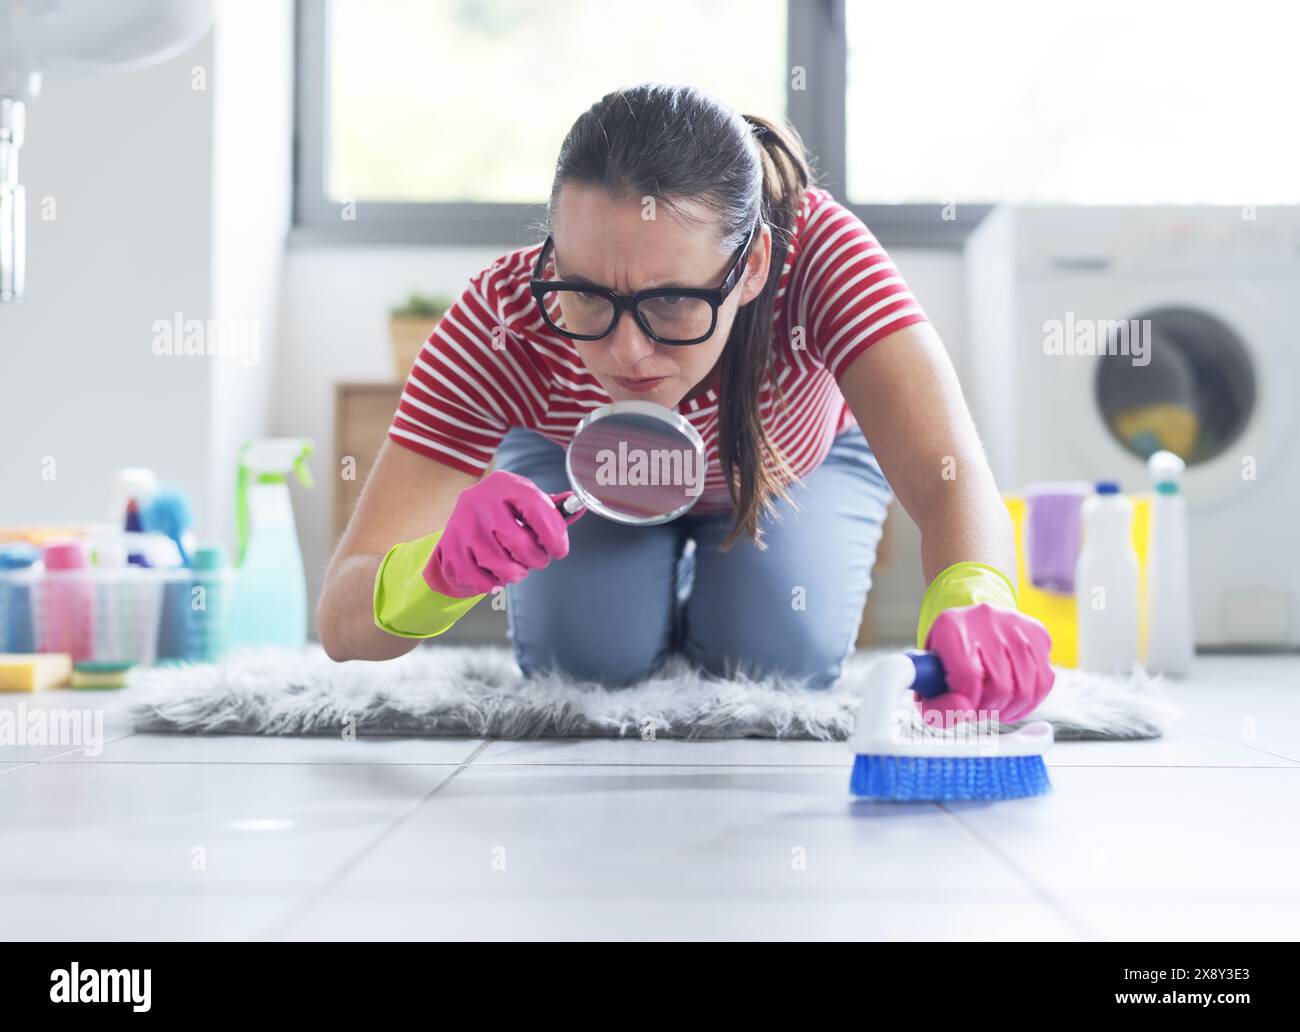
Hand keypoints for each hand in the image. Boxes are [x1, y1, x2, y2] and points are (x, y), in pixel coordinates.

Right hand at [422, 470, 583, 597]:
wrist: (461, 518)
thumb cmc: (504, 510)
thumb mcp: (525, 500)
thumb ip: (553, 508)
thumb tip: (578, 505)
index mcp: (505, 484)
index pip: (539, 511)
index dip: (556, 537)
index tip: (559, 550)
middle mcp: (480, 501)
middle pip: (523, 545)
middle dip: (537, 560)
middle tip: (535, 558)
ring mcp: (463, 526)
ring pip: (504, 568)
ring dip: (517, 574)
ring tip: (516, 566)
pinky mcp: (451, 550)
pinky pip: (483, 582)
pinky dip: (494, 584)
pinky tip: (494, 571)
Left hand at [920, 602, 1054, 724]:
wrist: (969, 626)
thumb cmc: (947, 660)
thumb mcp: (929, 682)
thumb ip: (937, 706)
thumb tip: (964, 712)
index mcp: (951, 628)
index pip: (968, 676)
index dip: (968, 704)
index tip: (964, 708)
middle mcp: (985, 619)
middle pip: (1000, 686)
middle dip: (989, 710)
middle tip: (979, 710)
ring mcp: (1016, 625)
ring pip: (1026, 689)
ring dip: (1010, 709)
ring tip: (994, 706)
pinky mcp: (1038, 633)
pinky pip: (1044, 682)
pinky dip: (1029, 702)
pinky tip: (1012, 701)